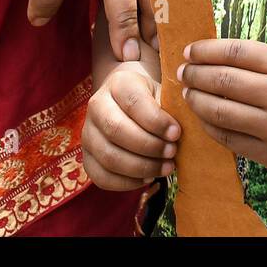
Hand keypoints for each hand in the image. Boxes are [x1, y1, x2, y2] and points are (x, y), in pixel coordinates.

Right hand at [82, 64, 179, 190]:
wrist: (128, 101)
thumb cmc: (152, 99)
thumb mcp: (162, 93)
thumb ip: (169, 109)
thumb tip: (178, 133)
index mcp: (117, 84)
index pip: (133, 102)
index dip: (156, 122)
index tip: (176, 133)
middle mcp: (96, 105)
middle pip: (117, 130)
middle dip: (149, 146)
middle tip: (172, 153)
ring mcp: (88, 133)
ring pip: (109, 156)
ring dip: (142, 167)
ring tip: (166, 168)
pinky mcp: (87, 157)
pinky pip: (102, 177)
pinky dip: (127, 183)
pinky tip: (148, 177)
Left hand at [177, 39, 266, 169]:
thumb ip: (255, 59)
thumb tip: (205, 55)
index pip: (234, 52)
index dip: (205, 50)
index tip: (189, 50)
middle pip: (223, 81)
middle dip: (195, 74)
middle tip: (183, 71)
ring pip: (220, 111)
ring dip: (196, 99)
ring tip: (188, 92)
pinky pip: (228, 138)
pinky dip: (209, 124)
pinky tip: (203, 115)